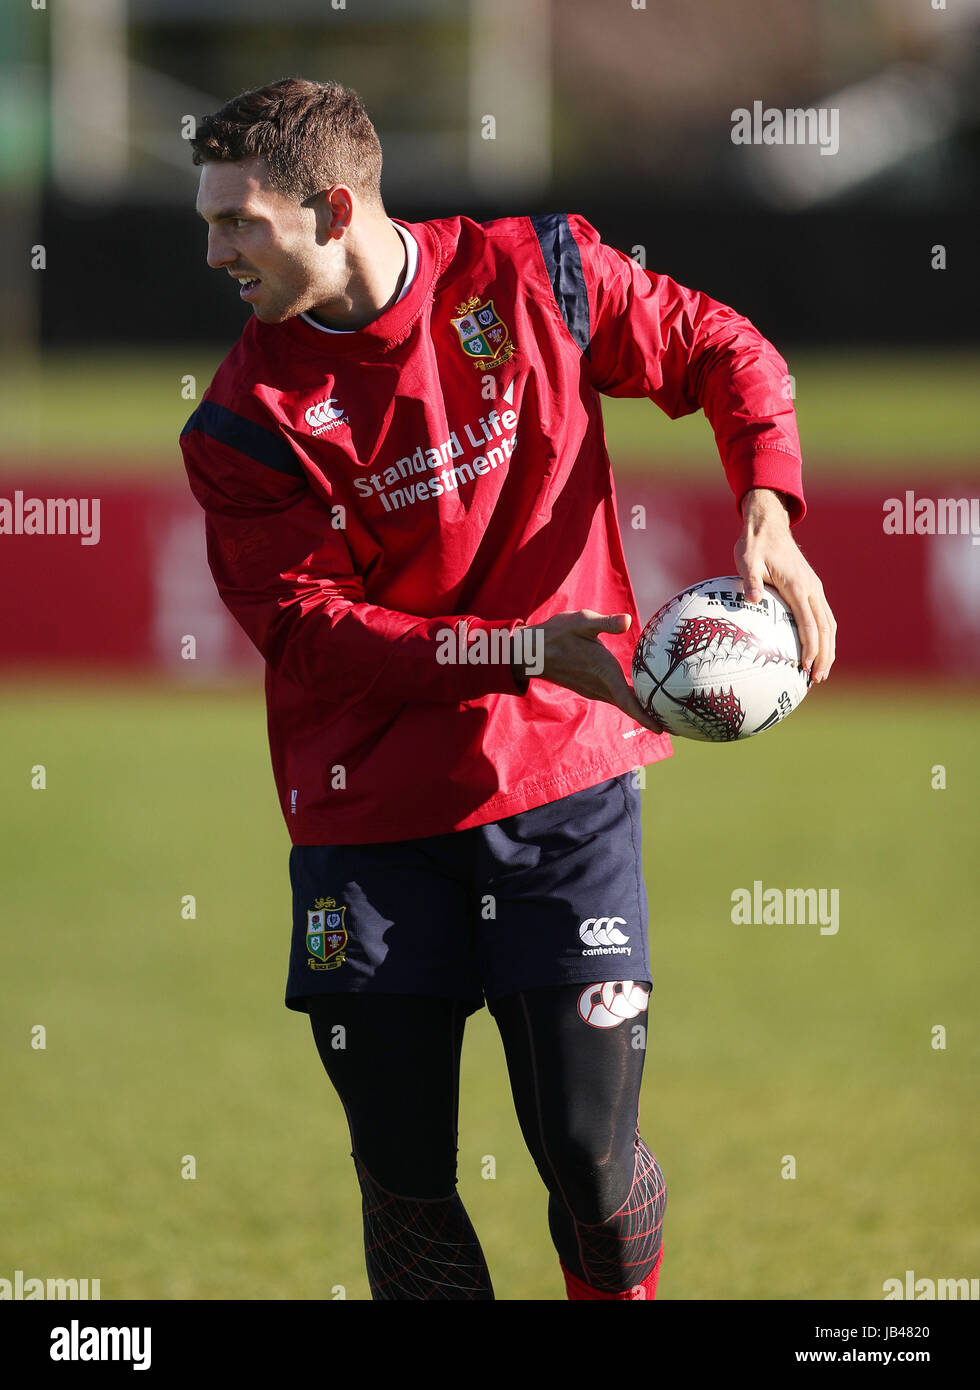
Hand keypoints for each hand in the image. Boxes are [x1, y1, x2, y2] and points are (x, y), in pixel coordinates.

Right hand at [514, 610, 665, 732]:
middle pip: (630, 707)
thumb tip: (627, 620)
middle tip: (676, 727)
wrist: (531, 651)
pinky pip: (615, 698)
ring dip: (642, 711)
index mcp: (603, 673)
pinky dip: (630, 702)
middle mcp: (600, 686)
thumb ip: (606, 623)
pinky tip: (640, 697)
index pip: (628, 701)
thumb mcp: (582, 621)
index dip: (645, 716)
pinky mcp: (590, 686)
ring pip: (622, 704)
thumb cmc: (557, 634)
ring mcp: (593, 689)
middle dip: (651, 718)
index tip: (662, 729)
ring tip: (663, 716)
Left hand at [735, 488, 836, 680]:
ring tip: (821, 672)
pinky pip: (822, 616)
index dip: (810, 646)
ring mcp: (814, 588)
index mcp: (798, 585)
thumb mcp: (747, 560)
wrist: (768, 526)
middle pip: (825, 628)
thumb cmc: (754, 545)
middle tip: (817, 679)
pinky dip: (823, 636)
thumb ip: (750, 580)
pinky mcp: (811, 588)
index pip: (809, 622)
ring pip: (828, 623)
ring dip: (828, 648)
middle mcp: (812, 588)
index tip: (806, 666)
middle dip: (824, 655)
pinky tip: (815, 651)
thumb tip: (752, 599)